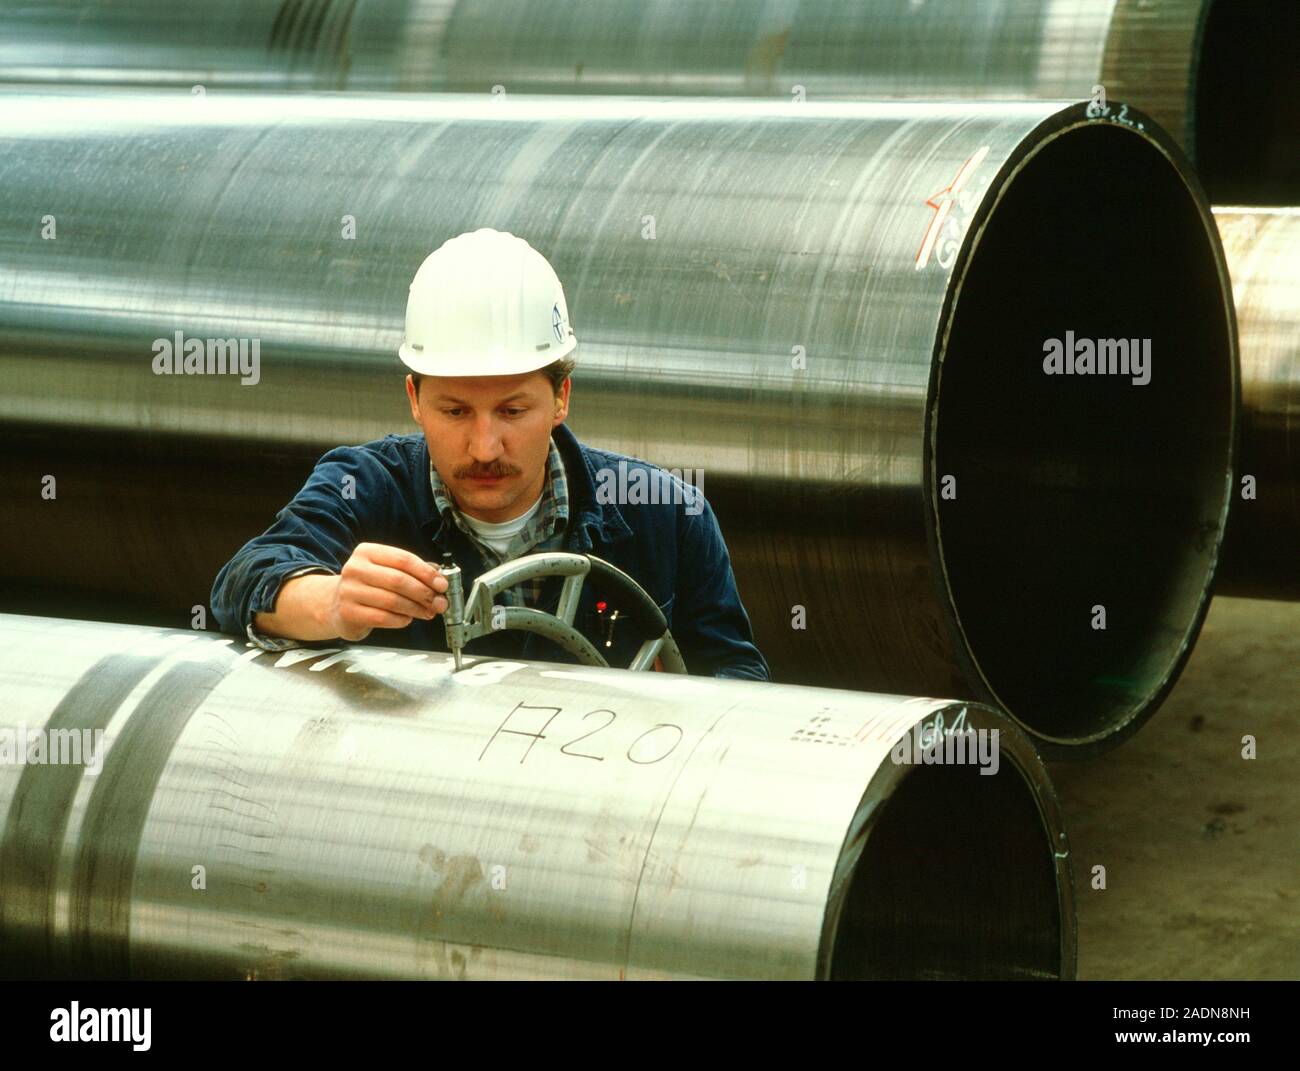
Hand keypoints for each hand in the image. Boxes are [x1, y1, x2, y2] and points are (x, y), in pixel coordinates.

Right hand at [324, 542, 448, 641]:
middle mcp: (355, 569)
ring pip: (393, 601)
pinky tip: (407, 618)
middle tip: (439, 602)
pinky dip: (401, 619)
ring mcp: (349, 591)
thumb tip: (439, 579)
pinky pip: (384, 617)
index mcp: (367, 552)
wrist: (336, 604)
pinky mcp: (349, 612)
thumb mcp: (386, 570)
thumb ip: (411, 571)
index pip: (403, 559)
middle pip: (399, 580)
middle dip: (424, 593)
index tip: (442, 584)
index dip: (427, 573)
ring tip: (428, 612)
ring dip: (416, 608)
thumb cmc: (368, 586)